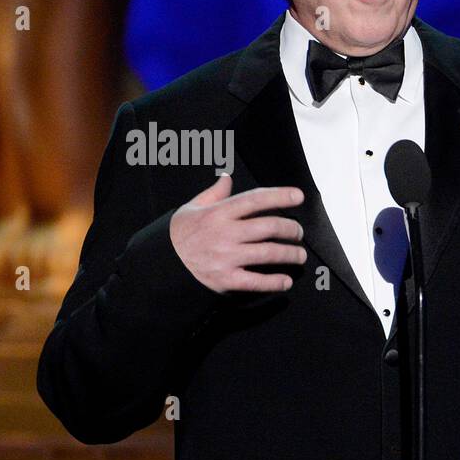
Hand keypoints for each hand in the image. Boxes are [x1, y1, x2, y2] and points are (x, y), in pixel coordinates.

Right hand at [169, 175, 306, 292]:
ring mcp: (226, 257)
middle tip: (298, 233)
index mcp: (218, 213)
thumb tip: (227, 178)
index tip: (299, 196)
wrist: (159, 265)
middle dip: (291, 229)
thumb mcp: (191, 209)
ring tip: (299, 255)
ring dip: (290, 254)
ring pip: (268, 253)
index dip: (280, 196)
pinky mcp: (225, 280)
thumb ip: (213, 194)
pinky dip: (274, 282)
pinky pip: (256, 281)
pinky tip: (286, 281)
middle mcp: (224, 233)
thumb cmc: (178, 235)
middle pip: (269, 227)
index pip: (255, 200)